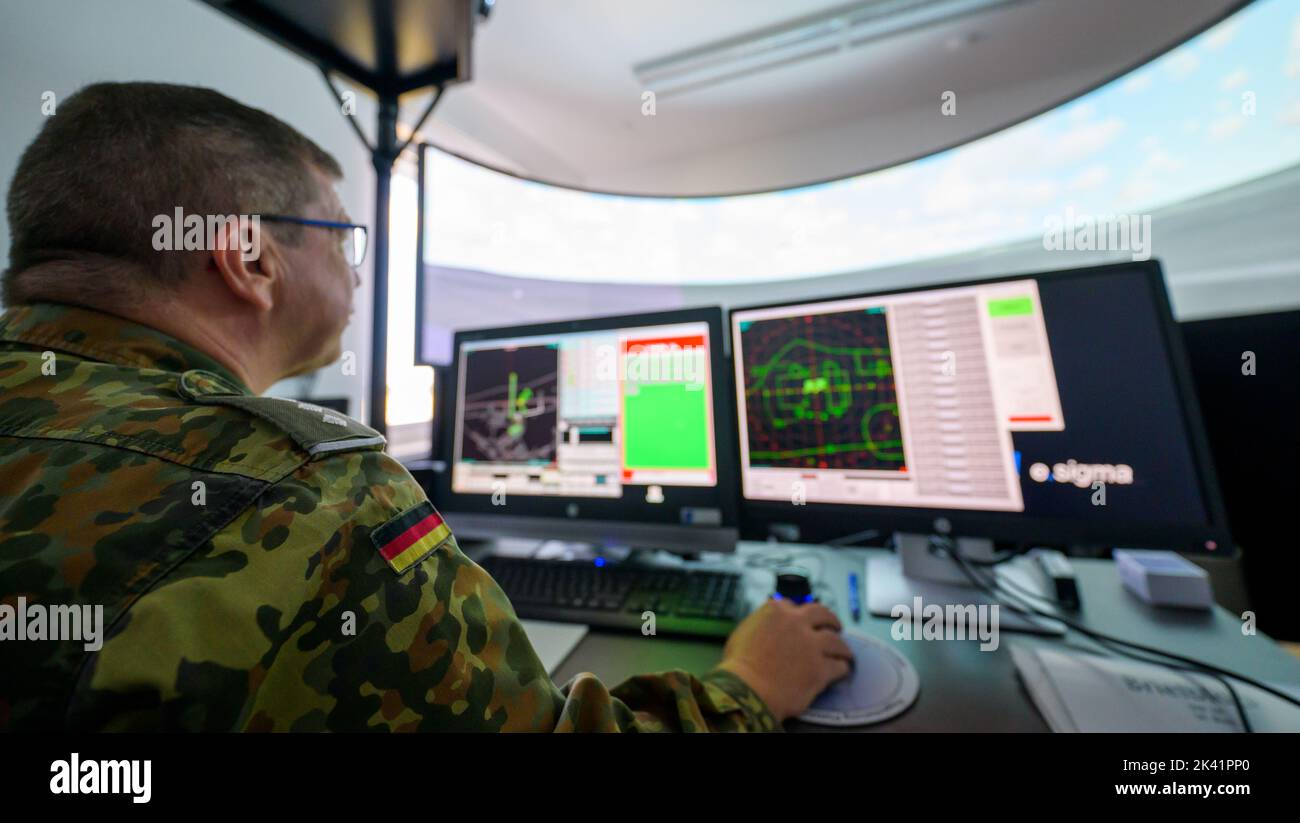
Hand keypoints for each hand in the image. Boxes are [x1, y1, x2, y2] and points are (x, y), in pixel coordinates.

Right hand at [716, 597, 853, 721]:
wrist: (746, 691)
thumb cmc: (738, 667)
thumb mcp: (742, 634)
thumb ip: (759, 625)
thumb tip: (765, 627)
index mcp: (775, 611)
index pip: (792, 606)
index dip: (797, 615)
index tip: (801, 621)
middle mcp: (796, 623)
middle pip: (822, 614)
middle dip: (830, 619)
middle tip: (835, 626)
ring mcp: (811, 646)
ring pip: (836, 641)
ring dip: (842, 647)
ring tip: (844, 653)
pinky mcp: (821, 669)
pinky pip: (839, 666)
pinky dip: (842, 668)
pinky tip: (842, 671)